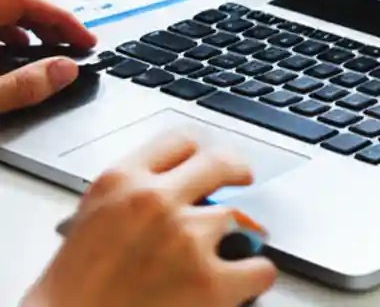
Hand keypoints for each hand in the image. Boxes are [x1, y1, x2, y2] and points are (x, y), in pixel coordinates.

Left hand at [0, 0, 96, 111]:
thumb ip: (21, 85)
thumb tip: (66, 70)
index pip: (24, 0)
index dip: (62, 19)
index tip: (87, 40)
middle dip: (43, 16)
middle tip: (68, 41)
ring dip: (19, 20)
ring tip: (36, 46)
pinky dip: (0, 28)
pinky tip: (3, 52)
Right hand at [22, 135, 276, 306]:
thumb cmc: (70, 290)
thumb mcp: (88, 221)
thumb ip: (129, 196)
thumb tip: (171, 188)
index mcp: (120, 182)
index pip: (179, 140)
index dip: (199, 151)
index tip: (206, 158)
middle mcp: (155, 202)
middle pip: (220, 162)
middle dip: (236, 170)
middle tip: (242, 178)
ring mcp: (186, 239)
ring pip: (235, 219)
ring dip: (231, 238)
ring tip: (216, 255)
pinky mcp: (209, 282)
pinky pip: (259, 267)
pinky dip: (254, 275)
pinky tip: (241, 282)